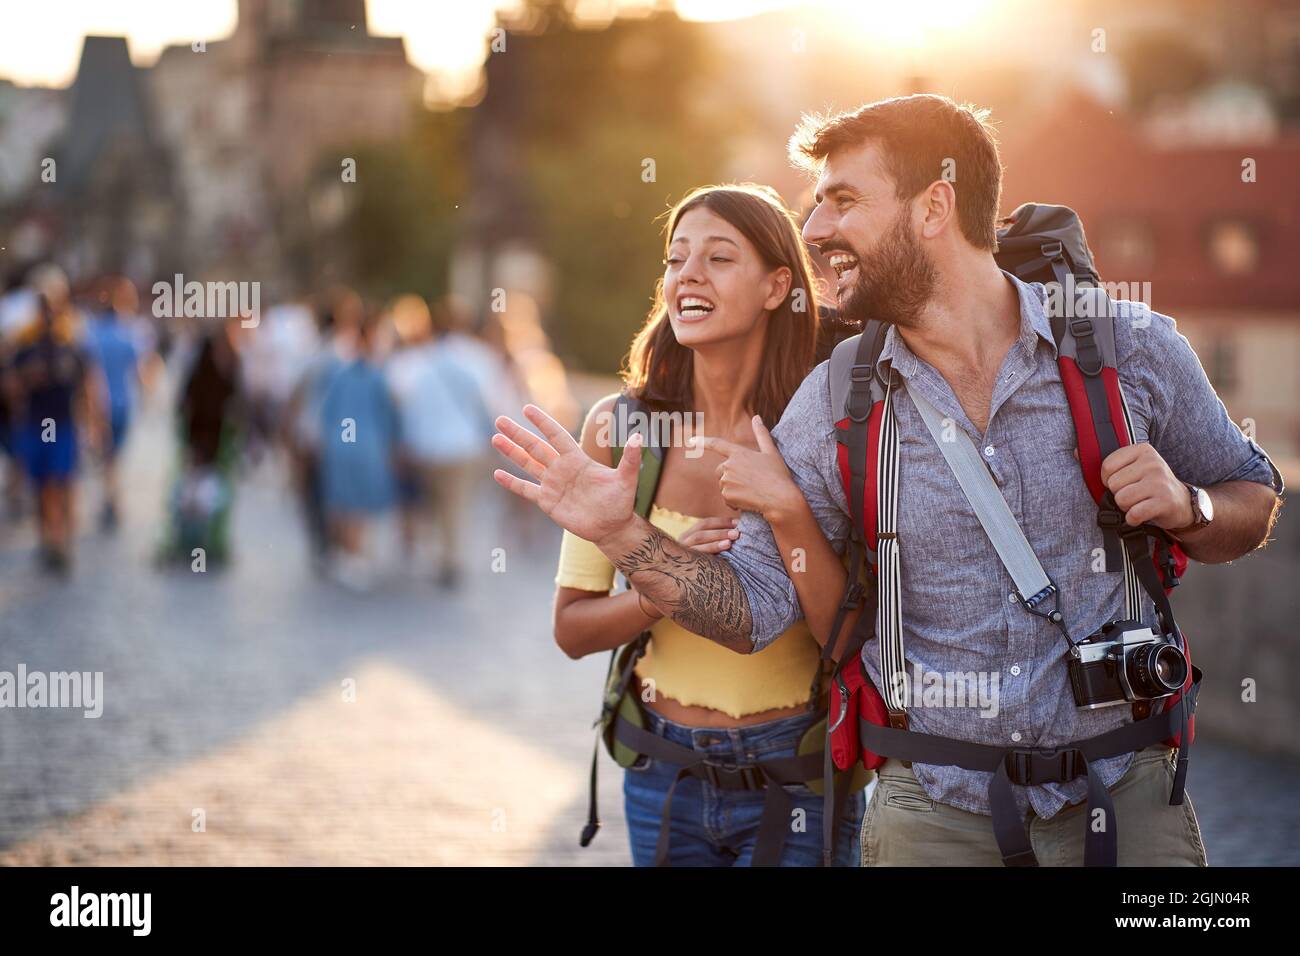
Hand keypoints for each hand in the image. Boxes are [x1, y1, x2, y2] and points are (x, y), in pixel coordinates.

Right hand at [492, 404, 640, 545]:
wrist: (611, 527)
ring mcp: (552, 484)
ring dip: (511, 452)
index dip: (543, 423)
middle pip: (535, 447)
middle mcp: (561, 468)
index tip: (528, 409)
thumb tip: (639, 436)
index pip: (556, 436)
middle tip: (500, 419)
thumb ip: (630, 459)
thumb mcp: (626, 480)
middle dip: (518, 434)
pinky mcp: (547, 501)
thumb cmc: (620, 502)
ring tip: (495, 438)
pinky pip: (526, 490)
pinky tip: (498, 474)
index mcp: (577, 460)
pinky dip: (512, 482)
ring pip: (528, 464)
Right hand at [633, 516, 739, 619]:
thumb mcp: (696, 555)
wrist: (666, 592)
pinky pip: (694, 562)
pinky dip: (707, 558)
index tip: (736, 522)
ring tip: (730, 543)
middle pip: (701, 533)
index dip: (721, 522)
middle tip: (737, 532)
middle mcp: (680, 544)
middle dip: (720, 531)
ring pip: (696, 545)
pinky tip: (721, 561)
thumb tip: (736, 537)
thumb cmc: (689, 572)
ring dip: (714, 543)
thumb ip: (709, 545)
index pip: (703, 524)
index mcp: (686, 537)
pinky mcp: (678, 569)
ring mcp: (678, 557)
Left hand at [690, 416, 803, 523]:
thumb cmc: (778, 475)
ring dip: (733, 491)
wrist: (781, 499)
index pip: (717, 444)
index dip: (703, 442)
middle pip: (720, 471)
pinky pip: (726, 500)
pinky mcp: (726, 495)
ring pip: (723, 486)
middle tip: (749, 484)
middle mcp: (729, 465)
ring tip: (751, 493)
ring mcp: (727, 480)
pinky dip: (734, 503)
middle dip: (729, 477)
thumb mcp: (771, 452)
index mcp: (739, 453)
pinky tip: (748, 502)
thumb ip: (761, 434)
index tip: (691, 441)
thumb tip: (757, 417)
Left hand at [1099, 442, 1194, 529]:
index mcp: (1143, 450)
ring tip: (1139, 503)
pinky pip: (1134, 514)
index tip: (1123, 482)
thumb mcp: (1134, 467)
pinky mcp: (1165, 501)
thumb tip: (1077, 454)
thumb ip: (1110, 463)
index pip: (1107, 466)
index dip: (1108, 480)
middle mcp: (1153, 463)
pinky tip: (1142, 515)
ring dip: (1126, 507)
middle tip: (1135, 494)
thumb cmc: (1152, 485)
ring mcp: (1160, 482)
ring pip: (1121, 499)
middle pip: (1113, 484)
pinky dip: (1133, 519)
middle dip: (1119, 494)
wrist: (1181, 502)